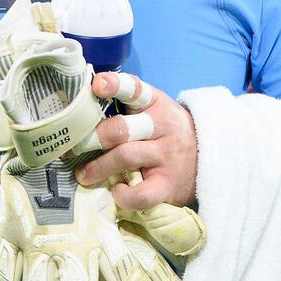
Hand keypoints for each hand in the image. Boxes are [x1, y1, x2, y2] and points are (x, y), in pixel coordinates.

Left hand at [74, 72, 197, 208]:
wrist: (209, 158)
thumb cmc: (167, 133)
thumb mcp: (154, 111)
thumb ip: (125, 110)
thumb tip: (79, 117)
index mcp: (154, 104)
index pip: (134, 89)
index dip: (114, 85)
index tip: (96, 85)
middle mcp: (161, 126)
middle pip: (122, 129)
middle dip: (94, 139)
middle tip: (71, 149)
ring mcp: (165, 156)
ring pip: (126, 157)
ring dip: (99, 167)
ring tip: (83, 175)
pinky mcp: (168, 184)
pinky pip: (143, 193)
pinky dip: (125, 196)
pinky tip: (117, 192)